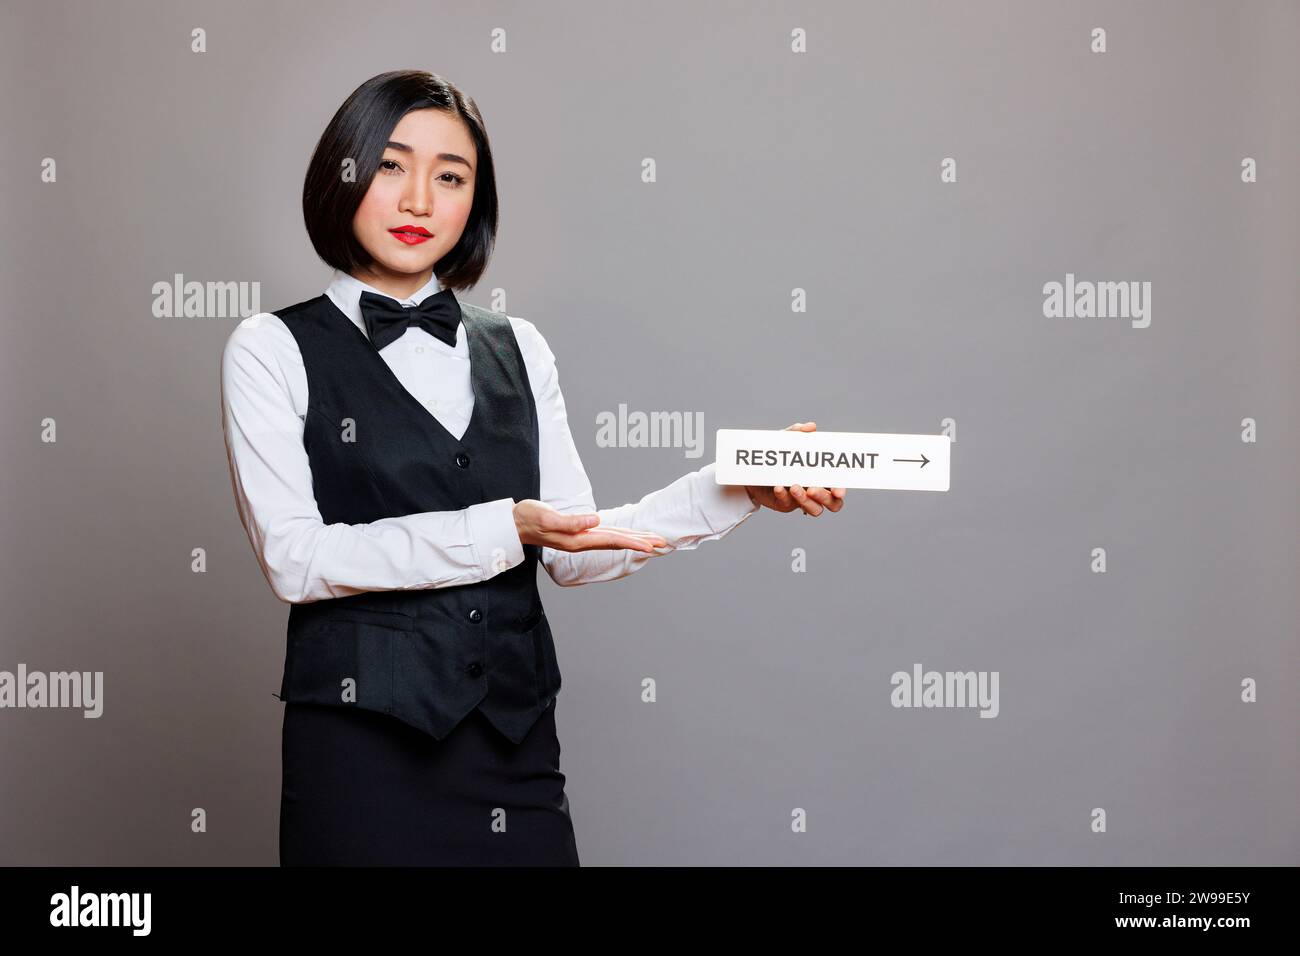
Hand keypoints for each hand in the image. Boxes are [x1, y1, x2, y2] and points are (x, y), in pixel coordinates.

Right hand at [514, 499, 669, 553]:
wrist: (513, 523)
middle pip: (617, 541)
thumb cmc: (527, 518)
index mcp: (577, 539)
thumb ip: (570, 521)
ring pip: (613, 538)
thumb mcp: (547, 517)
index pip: (612, 539)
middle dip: (640, 542)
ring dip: (633, 539)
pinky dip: (619, 534)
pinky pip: (604, 534)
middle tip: (662, 542)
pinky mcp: (577, 532)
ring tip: (651, 540)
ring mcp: (580, 538)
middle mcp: (582, 541)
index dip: (633, 541)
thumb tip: (595, 520)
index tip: (652, 544)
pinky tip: (626, 534)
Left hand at [743, 421, 847, 515]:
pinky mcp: (785, 504)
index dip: (840, 490)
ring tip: (794, 487)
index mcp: (822, 476)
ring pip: (814, 510)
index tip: (838, 491)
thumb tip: (811, 427)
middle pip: (833, 504)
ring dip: (806, 501)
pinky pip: (788, 504)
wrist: (754, 466)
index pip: (838, 487)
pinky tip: (778, 487)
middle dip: (825, 498)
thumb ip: (797, 432)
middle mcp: (816, 490)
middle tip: (812, 489)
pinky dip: (784, 496)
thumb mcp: (786, 440)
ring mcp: (801, 499)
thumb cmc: (777, 453)